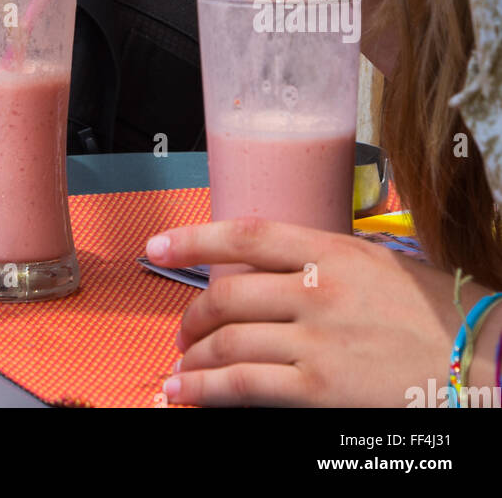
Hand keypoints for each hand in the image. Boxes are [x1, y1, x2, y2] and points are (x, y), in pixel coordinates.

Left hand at [145, 217, 485, 407]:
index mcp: (331, 251)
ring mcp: (316, 339)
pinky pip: (244, 384)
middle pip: (227, 293)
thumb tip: (279, 268)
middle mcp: (317, 288)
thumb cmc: (437, 315)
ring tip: (183, 368)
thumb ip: (325, 261)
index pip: (246, 235)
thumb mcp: (379, 266)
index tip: (159, 245)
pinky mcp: (319, 388)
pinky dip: (205, 389)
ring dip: (194, 357)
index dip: (194, 239)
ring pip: (228, 340)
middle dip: (194, 315)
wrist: (484, 360)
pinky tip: (185, 394)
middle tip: (185, 332)